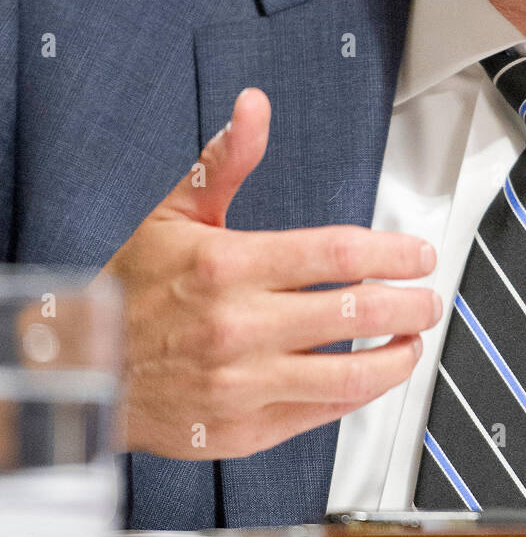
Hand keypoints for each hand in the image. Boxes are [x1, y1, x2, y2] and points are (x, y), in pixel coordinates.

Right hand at [94, 88, 439, 458]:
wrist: (85, 371)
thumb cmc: (134, 290)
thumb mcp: (174, 214)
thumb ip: (227, 161)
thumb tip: (254, 107)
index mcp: (229, 266)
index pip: (337, 252)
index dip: (393, 253)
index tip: (419, 255)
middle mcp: (239, 326)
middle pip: (355, 310)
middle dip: (410, 303)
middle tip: (429, 298)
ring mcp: (243, 383)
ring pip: (348, 373)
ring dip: (397, 357)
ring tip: (413, 340)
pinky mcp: (243, 429)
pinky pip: (320, 414)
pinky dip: (358, 395)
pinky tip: (373, 376)